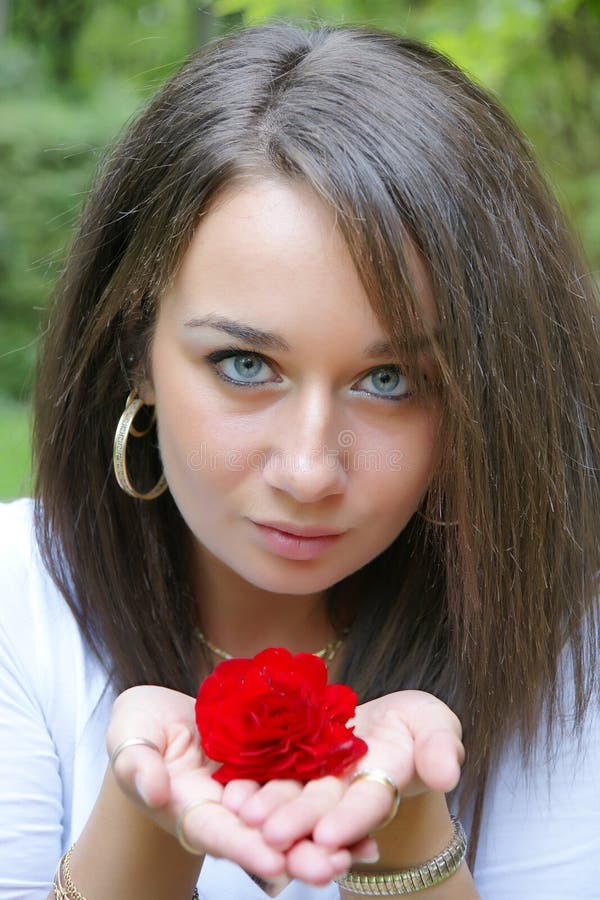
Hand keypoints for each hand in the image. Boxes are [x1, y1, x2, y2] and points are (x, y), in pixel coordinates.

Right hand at [106, 685, 357, 884]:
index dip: (243, 848)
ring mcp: (255, 795)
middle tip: (331, 868)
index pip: (217, 832)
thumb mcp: (129, 735)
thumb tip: (154, 790)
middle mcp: (228, 811)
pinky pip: (305, 794)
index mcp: (189, 808)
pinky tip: (369, 827)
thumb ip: (136, 764)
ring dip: (324, 841)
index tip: (273, 862)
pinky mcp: (275, 773)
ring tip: (361, 854)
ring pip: (291, 823)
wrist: (165, 719)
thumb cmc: (140, 728)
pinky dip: (333, 812)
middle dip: (295, 854)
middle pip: (262, 838)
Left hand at [222, 690, 463, 870]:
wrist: (383, 723)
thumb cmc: (415, 724)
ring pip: (289, 799)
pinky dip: (251, 786)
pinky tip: (230, 791)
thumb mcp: (435, 725)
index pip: (368, 805)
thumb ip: (441, 747)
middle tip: (269, 833)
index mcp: (382, 785)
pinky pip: (268, 776)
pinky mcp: (290, 765)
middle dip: (297, 822)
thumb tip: (446, 773)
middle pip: (321, 809)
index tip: (329, 835)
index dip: (351, 820)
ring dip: (267, 810)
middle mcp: (343, 792)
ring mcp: (314, 782)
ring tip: (241, 813)